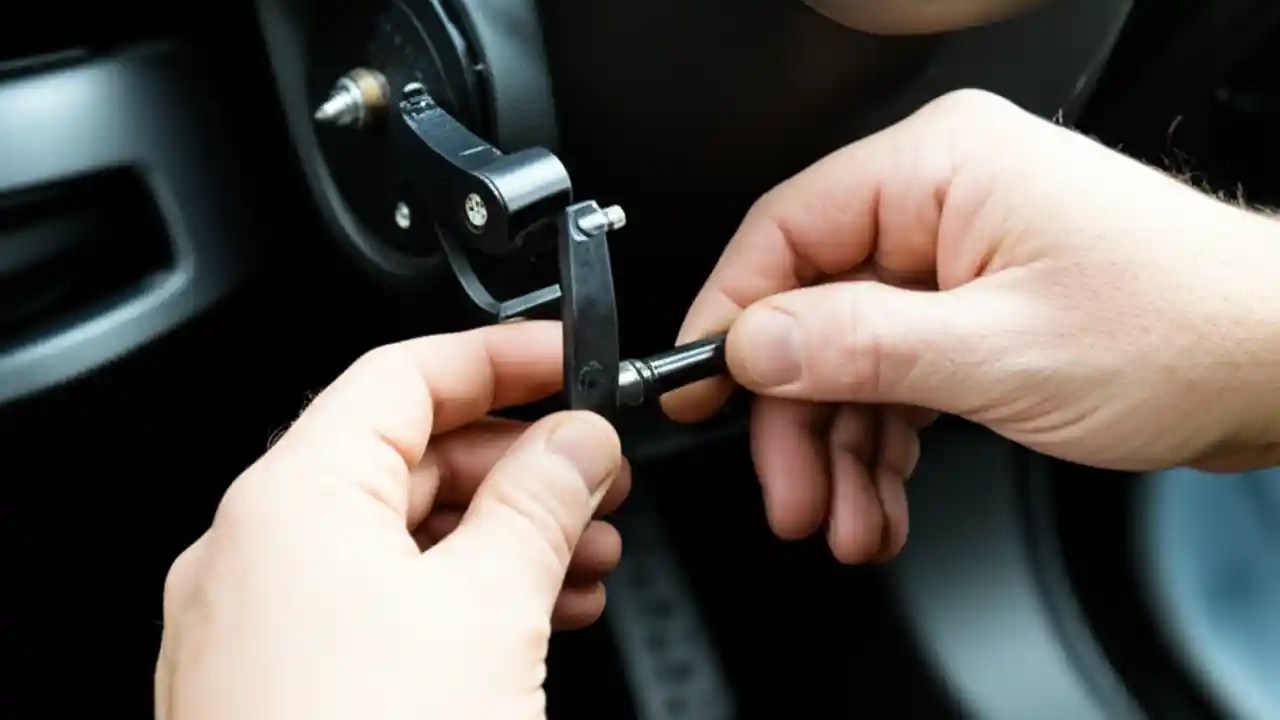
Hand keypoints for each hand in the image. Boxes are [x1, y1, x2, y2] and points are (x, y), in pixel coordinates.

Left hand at [156, 322, 629, 719]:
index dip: (499, 359)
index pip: (401, 377)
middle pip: (402, 458)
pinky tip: (533, 617)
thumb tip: (577, 441)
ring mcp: (257, 627)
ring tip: (583, 555)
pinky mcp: (278, 687)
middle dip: (515, 462)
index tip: (568, 362)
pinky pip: (375, 607)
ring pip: (397, 539)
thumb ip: (541, 500)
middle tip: (596, 476)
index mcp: (290, 504)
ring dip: (498, 535)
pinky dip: (458, 596)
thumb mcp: (491, 612)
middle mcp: (253, 556)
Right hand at [665, 89, 1279, 562]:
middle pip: (814, 309)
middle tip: (790, 494)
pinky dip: (883, 442)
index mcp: (940, 169)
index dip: (731, 317)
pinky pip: (896, 372)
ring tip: (846, 520)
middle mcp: (942, 202)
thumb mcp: (997, 352)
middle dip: (799, 418)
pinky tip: (880, 498)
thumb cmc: (1183, 329)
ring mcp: (958, 257)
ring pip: (852, 355)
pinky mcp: (974, 305)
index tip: (698, 387)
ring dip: (841, 448)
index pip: (785, 232)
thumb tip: (753, 347)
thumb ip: (859, 347)